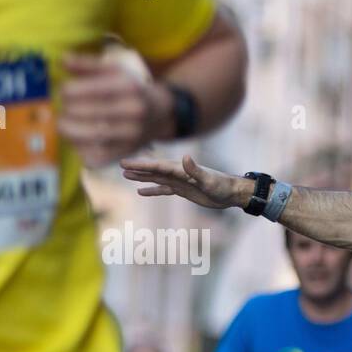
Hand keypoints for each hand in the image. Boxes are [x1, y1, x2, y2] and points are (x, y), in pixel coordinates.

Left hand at [57, 54, 172, 167]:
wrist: (161, 115)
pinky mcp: (125, 153)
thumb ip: (87, 64)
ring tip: (68, 123)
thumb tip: (63, 60)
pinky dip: (80, 148)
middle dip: (66, 109)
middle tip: (69, 107)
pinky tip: (81, 139)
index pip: (78, 91)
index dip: (65, 91)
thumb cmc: (132, 90)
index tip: (67, 91)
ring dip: (68, 129)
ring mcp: (129, 135)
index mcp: (126, 87)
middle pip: (76, 112)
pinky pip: (91, 156)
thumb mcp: (115, 71)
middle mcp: (131, 111)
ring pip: (81, 135)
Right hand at [121, 154, 248, 208]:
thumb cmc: (222, 186)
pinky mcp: (183, 190)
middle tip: (119, 164)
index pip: (157, 166)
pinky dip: (152, 189)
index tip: (125, 162)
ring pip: (156, 178)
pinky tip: (141, 191)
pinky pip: (163, 189)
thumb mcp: (209, 180)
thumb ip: (196, 170)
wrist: (232, 194)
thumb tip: (184, 157)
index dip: (141, 164)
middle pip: (153, 170)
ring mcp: (179, 181)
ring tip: (125, 175)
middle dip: (137, 168)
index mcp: (181, 169)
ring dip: (141, 177)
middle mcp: (178, 173)